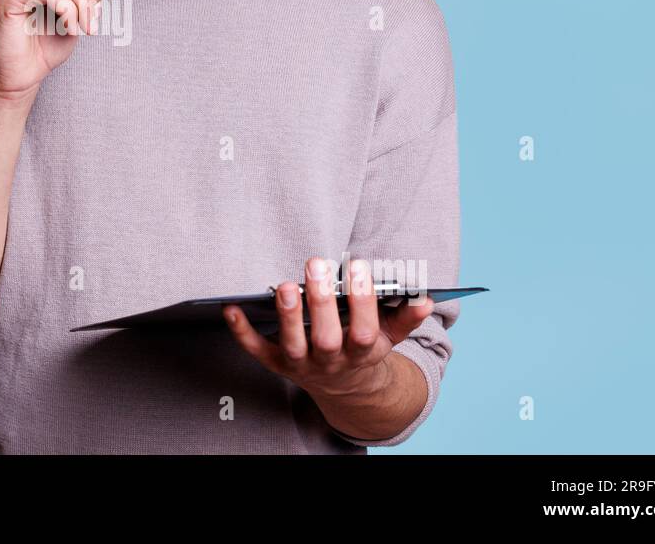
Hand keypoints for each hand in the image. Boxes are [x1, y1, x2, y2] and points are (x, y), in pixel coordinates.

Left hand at [222, 258, 434, 399]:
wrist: (347, 389)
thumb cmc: (365, 349)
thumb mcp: (390, 337)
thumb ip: (405, 318)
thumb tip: (424, 299)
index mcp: (362, 352)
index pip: (365, 330)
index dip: (363, 301)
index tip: (359, 268)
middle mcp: (331, 361)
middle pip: (327, 338)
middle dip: (321, 303)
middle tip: (316, 266)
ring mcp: (303, 364)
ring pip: (293, 345)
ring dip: (287, 317)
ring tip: (285, 286)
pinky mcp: (278, 363)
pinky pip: (257, 351)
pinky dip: (242, 332)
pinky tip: (230, 309)